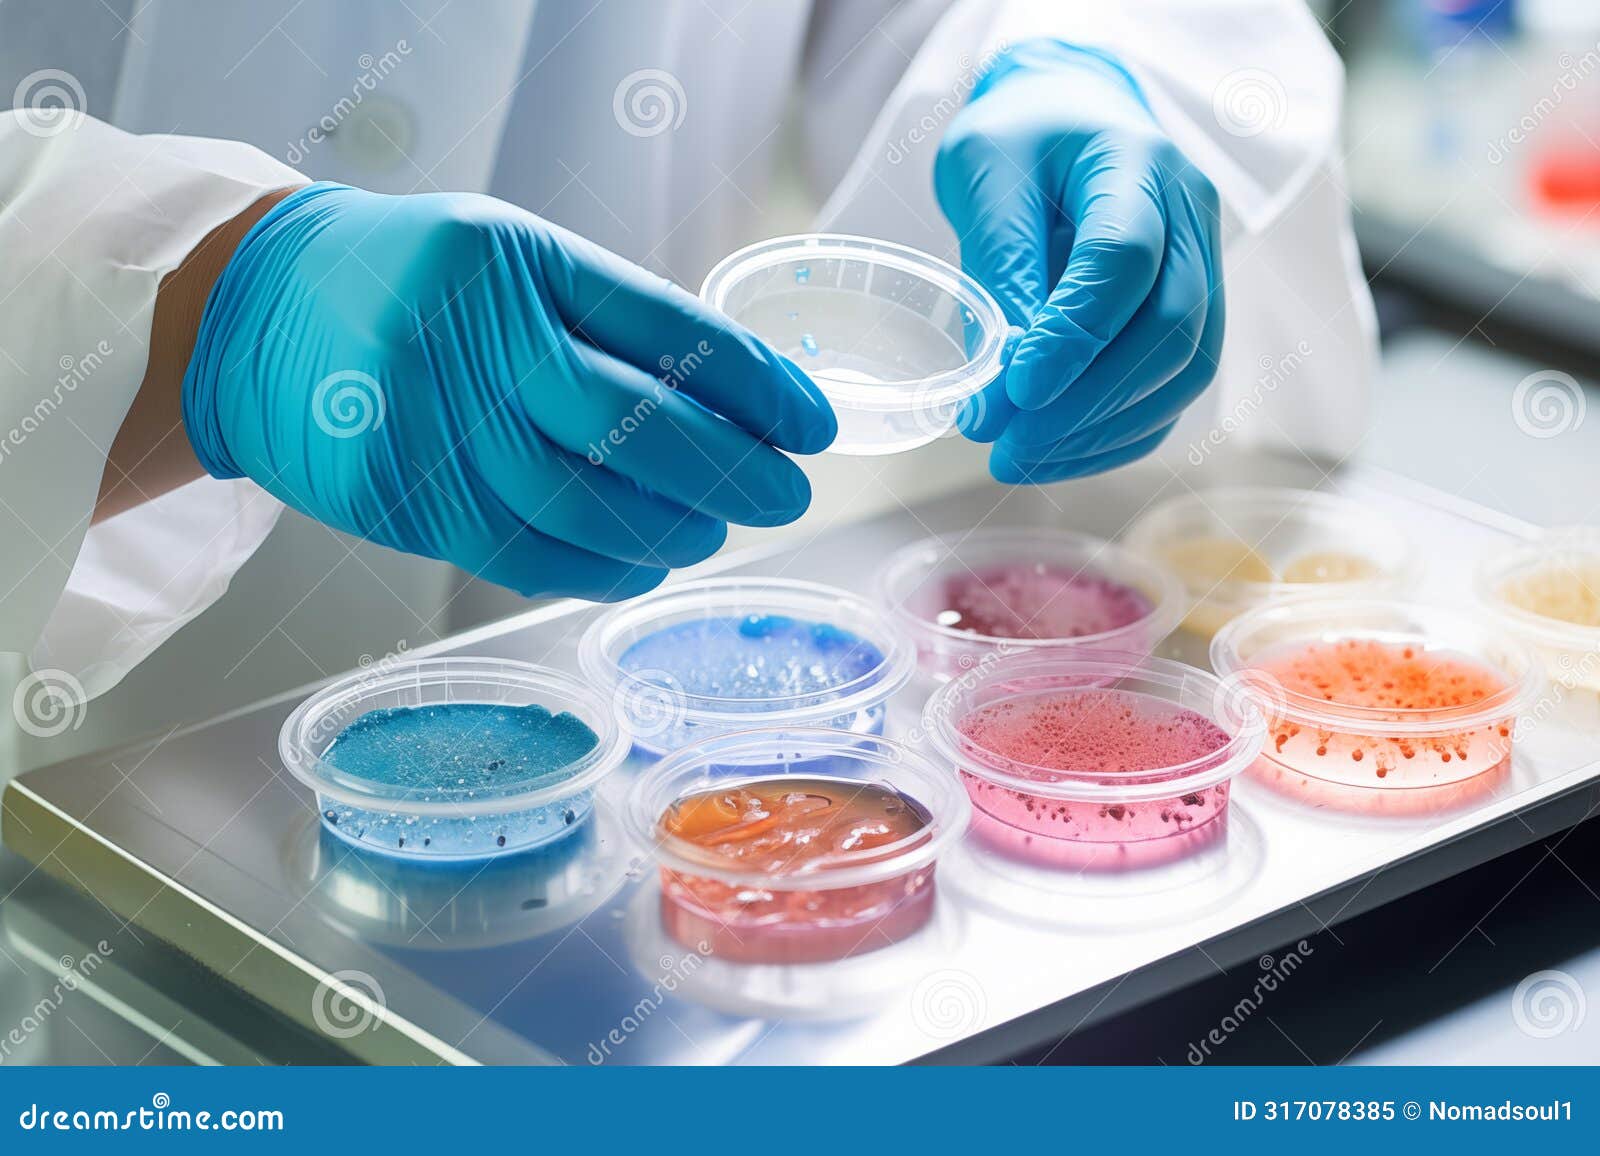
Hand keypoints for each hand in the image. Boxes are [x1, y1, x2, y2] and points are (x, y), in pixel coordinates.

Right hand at [181, 184, 833, 599]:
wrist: (252, 315)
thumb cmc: (411, 282)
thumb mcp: (511, 258)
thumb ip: (610, 321)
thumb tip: (743, 404)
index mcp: (513, 261)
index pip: (664, 329)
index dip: (756, 386)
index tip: (815, 426)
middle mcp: (468, 341)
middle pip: (633, 428)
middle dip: (731, 472)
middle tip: (785, 495)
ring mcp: (427, 427)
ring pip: (582, 507)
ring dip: (670, 532)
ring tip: (715, 531)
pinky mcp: (399, 500)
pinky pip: (522, 554)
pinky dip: (599, 568)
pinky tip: (642, 563)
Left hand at [935, 40, 1223, 482]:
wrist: (1069, 112)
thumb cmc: (1020, 140)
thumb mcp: (985, 183)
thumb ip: (995, 283)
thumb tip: (992, 405)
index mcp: (1136, 162)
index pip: (1125, 258)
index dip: (1075, 335)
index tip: (1015, 393)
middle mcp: (1190, 213)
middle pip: (1171, 324)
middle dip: (1088, 403)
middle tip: (1008, 448)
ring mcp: (1205, 264)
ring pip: (1186, 367)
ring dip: (1104, 429)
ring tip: (1023, 458)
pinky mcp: (1197, 309)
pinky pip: (1176, 387)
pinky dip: (1121, 432)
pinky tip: (1060, 453)